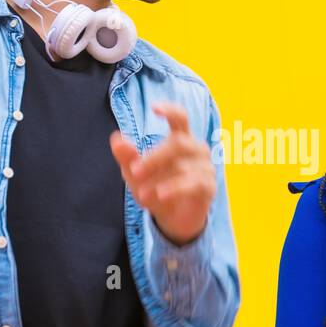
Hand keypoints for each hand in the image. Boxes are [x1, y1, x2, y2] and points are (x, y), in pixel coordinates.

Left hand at [109, 100, 215, 244]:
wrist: (171, 218)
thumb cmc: (155, 187)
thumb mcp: (136, 174)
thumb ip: (128, 157)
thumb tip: (116, 138)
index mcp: (180, 138)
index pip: (180, 117)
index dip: (170, 110)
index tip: (154, 107)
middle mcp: (196, 148)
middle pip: (178, 143)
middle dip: (154, 157)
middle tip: (134, 172)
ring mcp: (206, 166)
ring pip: (183, 166)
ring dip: (159, 180)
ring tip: (142, 194)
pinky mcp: (209, 186)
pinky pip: (194, 183)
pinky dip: (175, 188)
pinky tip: (161, 195)